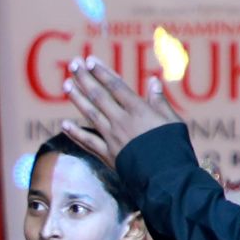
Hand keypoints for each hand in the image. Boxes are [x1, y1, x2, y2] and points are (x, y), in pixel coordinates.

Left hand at [59, 55, 182, 168]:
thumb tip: (153, 80)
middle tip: (73, 64)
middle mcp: (121, 121)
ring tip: (66, 84)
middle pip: (99, 96)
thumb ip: (160, 101)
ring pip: (90, 114)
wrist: (166, 178)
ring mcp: (112, 138)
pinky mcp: (108, 155)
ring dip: (77, 98)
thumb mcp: (173, 121)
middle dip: (85, 79)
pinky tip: (64, 125)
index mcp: (139, 110)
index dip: (102, 72)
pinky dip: (75, 133)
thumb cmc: (174, 148)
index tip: (90, 61)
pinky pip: (88, 142)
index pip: (116, 86)